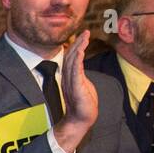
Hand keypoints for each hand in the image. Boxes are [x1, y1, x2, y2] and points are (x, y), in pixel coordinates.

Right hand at [53, 29, 98, 149]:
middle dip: (79, 43)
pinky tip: (81, 51)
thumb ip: (81, 77)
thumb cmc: (84, 106)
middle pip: (72, 56)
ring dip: (79, 48)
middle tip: (85, 32)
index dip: (77, 46)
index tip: (83, 36)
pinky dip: (78, 60)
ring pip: (73, 61)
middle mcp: (68, 78)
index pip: (72, 58)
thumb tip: (82, 70)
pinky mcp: (75, 87)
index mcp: (70, 77)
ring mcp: (71, 82)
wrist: (81, 120)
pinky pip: (75, 71)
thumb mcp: (83, 87)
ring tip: (85, 37)